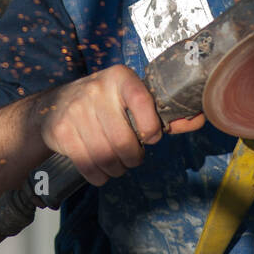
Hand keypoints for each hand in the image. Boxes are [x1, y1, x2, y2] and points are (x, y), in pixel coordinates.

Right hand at [32, 64, 197, 185]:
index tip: (151, 137)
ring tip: (116, 161)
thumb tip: (199, 119)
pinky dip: (99, 175)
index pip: (142, 103)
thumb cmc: (104, 105)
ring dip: (116, 168)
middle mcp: (96, 90)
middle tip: (131, 156)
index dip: (151, 129)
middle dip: (133, 158)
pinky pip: (87, 165)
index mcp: (120, 78)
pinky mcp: (61, 131)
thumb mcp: (131, 100)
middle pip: (124, 142)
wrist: (54, 106)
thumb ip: (165, 113)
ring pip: (106, 157)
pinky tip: (100, 168)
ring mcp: (76, 110)